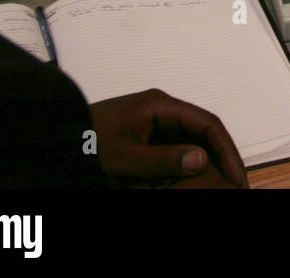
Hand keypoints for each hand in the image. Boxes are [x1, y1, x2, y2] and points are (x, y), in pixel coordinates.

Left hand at [89, 88, 247, 188]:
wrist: (52, 140)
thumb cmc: (83, 144)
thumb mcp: (123, 159)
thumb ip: (162, 159)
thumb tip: (201, 159)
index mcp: (159, 105)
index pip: (207, 123)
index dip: (226, 149)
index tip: (236, 176)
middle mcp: (160, 108)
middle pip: (202, 130)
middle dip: (220, 156)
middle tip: (235, 183)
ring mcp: (152, 120)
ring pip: (189, 140)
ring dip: (204, 162)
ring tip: (219, 183)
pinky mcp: (144, 134)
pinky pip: (173, 147)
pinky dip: (185, 164)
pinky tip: (191, 180)